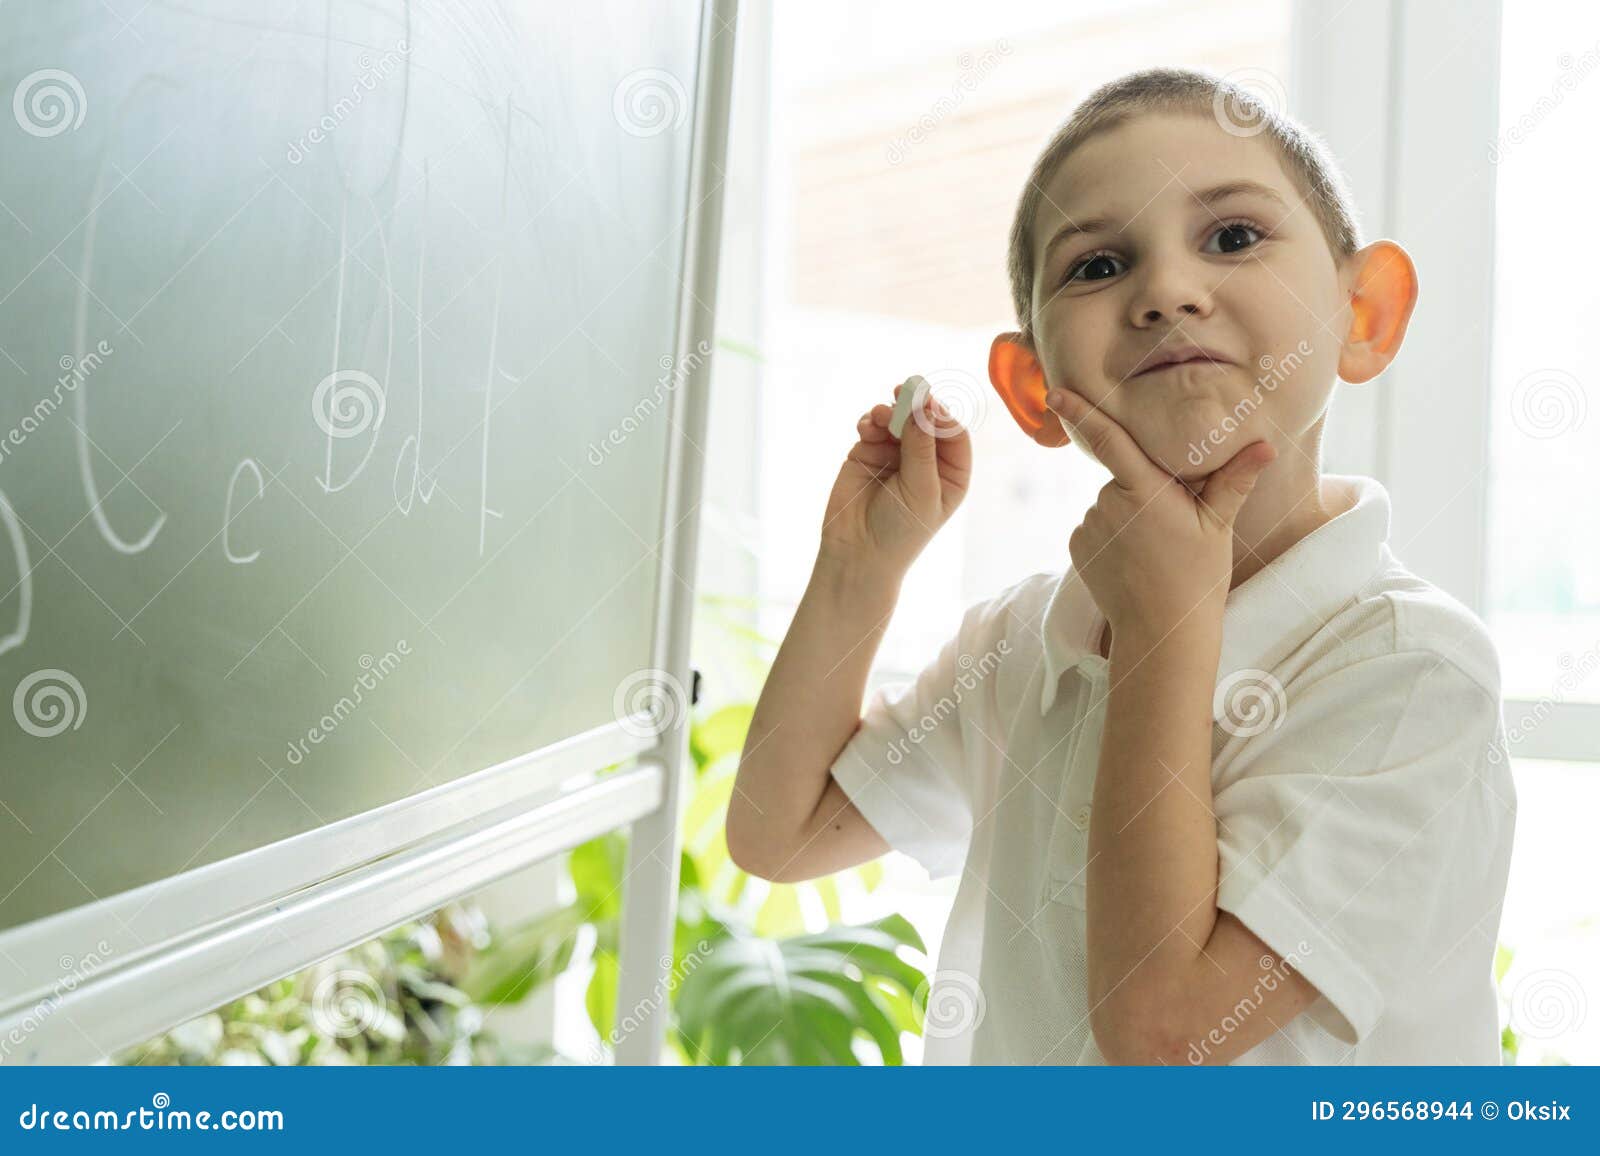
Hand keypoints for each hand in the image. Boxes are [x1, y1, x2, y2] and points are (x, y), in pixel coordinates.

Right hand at [820, 380, 972, 575]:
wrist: (858, 554)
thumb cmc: (900, 531)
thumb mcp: (920, 490)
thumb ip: (921, 447)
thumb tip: (924, 405)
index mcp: (951, 474)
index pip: (954, 434)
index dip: (941, 415)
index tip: (926, 403)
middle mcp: (926, 461)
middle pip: (925, 421)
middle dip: (914, 407)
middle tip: (902, 391)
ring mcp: (896, 456)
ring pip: (898, 420)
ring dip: (889, 413)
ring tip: (878, 417)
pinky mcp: (868, 454)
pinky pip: (873, 428)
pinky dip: (870, 422)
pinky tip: (866, 427)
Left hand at [1044, 386, 1274, 639]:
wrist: (1161, 632)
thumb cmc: (1197, 577)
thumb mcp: (1218, 526)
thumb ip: (1234, 481)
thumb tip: (1265, 445)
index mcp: (1144, 490)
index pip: (1109, 440)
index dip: (1081, 412)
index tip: (1055, 391)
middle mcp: (1108, 503)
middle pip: (1125, 476)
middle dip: (1146, 488)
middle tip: (1174, 524)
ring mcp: (1089, 525)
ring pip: (1111, 502)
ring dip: (1129, 513)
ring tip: (1155, 548)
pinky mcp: (1077, 546)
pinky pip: (1096, 525)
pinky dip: (1112, 534)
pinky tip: (1134, 558)